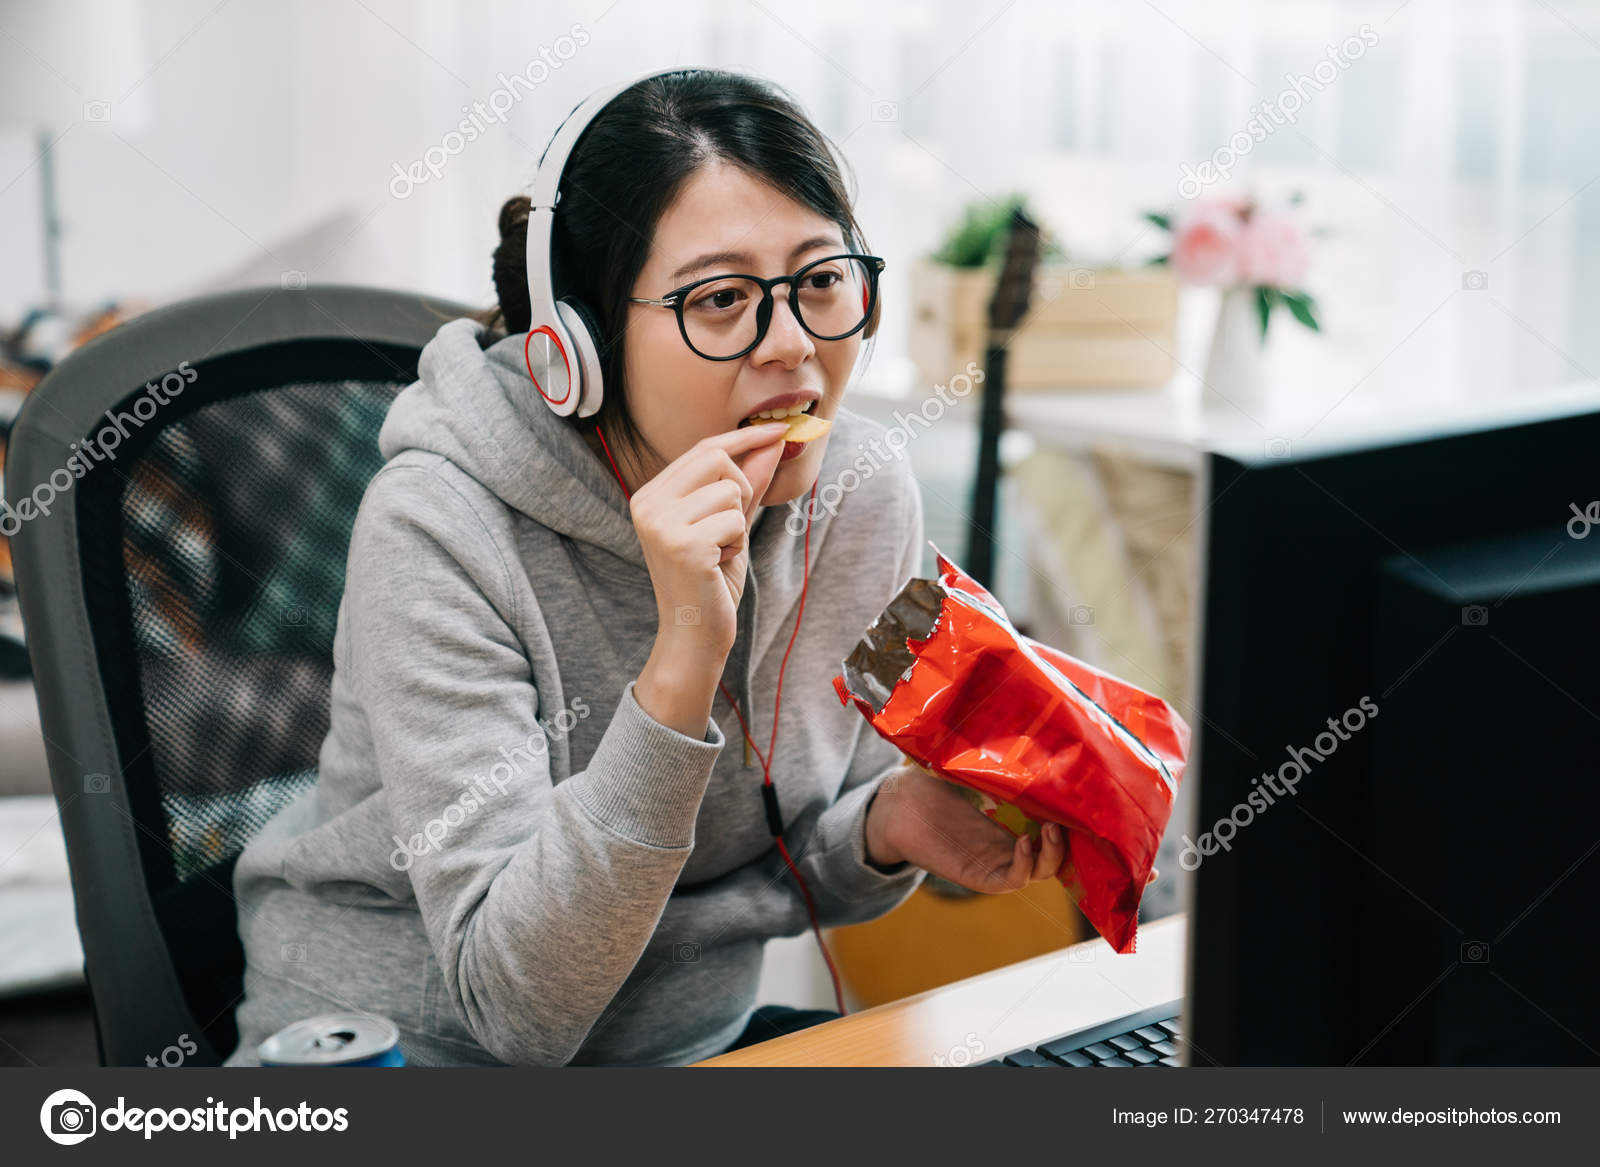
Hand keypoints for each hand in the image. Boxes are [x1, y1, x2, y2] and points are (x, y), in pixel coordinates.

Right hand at [630, 423, 786, 733]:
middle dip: (741, 487)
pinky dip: (737, 543)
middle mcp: (647, 504)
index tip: (779, 429)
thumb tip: (771, 442)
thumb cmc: (709, 582)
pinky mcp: (683, 544)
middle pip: (717, 458)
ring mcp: (661, 524)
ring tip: (720, 551)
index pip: (703, 449)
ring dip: (738, 523)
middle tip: (731, 527)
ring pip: (730, 489)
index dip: (744, 438)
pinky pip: (735, 519)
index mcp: (651, 495)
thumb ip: (746, 484)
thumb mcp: (729, 525)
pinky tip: (718, 564)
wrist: (693, 637)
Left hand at [864, 762, 1067, 893]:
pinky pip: (1009, 881)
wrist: (896, 807)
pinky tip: (1025, 840)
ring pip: (1037, 873)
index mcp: (1012, 827)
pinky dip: (1023, 866)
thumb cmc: (933, 787)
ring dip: (1051, 856)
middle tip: (1069, 821)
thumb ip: (998, 762)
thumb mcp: (974, 773)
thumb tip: (1026, 728)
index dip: (1071, 828)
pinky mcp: (973, 875)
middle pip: (1054, 859)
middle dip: (1068, 844)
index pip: (1054, 837)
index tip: (1081, 807)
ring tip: (1052, 829)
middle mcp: (1007, 849)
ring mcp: (992, 863)